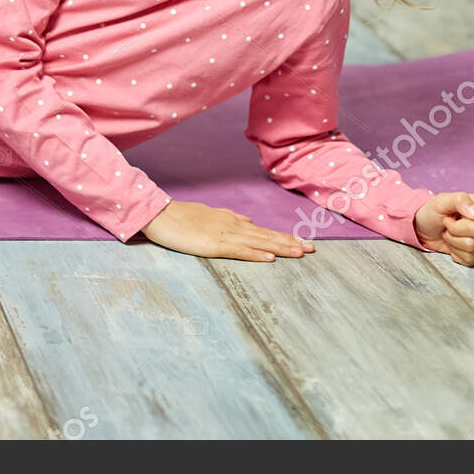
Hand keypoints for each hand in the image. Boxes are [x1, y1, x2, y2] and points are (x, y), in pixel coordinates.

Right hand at [139, 200, 315, 260]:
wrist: (160, 215)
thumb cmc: (181, 217)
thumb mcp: (209, 214)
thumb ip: (230, 218)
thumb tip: (248, 221)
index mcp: (232, 220)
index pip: (263, 231)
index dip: (283, 237)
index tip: (302, 242)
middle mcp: (233, 226)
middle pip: (266, 236)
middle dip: (290, 243)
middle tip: (312, 250)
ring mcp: (224, 235)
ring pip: (258, 243)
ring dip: (280, 248)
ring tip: (299, 253)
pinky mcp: (213, 245)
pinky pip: (239, 251)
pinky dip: (255, 255)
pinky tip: (270, 259)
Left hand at [413, 192, 473, 264]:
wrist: (427, 227)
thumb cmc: (434, 212)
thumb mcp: (441, 202)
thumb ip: (459, 201)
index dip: (454, 226)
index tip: (447, 218)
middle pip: (473, 240)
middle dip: (453, 235)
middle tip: (447, 227)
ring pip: (472, 250)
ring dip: (454, 244)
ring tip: (450, 234)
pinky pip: (472, 259)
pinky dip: (457, 253)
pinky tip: (454, 243)